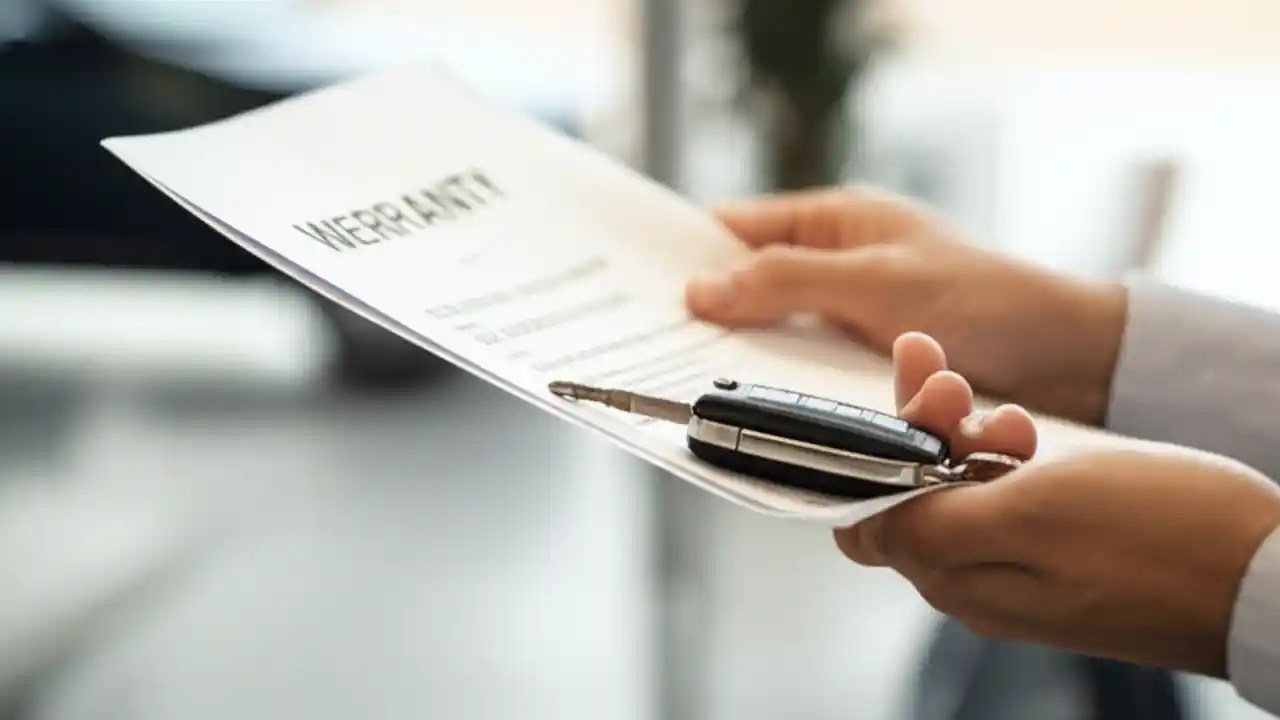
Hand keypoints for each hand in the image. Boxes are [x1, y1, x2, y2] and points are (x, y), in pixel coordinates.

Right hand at [686, 187, 1127, 424]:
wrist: (1074, 364)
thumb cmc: (986, 301)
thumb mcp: (875, 282)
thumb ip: (784, 282)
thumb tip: (699, 290)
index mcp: (836, 223)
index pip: (738, 228)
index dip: (688, 255)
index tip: (637, 291)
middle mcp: (838, 270)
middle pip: (750, 291)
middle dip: (713, 321)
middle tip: (657, 355)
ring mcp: (852, 324)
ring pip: (778, 346)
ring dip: (756, 370)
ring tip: (702, 397)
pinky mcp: (871, 376)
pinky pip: (812, 386)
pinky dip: (793, 401)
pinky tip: (766, 424)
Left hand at [839, 332, 1279, 676]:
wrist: (1268, 570)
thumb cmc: (1159, 537)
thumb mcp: (1029, 517)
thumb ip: (932, 524)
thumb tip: (858, 525)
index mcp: (955, 576)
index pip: (870, 514)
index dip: (877, 445)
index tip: (912, 387)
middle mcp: (976, 578)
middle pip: (911, 490)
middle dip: (921, 423)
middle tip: (948, 372)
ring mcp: (1018, 563)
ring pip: (958, 484)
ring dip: (969, 431)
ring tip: (1011, 411)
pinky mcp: (1057, 546)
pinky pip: (1006, 493)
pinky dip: (1008, 453)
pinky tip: (1029, 429)